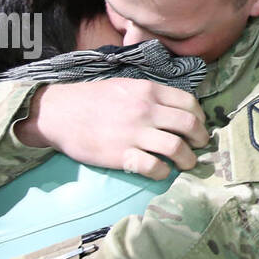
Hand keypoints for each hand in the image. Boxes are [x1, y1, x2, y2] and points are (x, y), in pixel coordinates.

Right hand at [16, 79, 209, 180]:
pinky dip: (164, 173)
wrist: (58, 113)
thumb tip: (178, 111)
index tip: (197, 127)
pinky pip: (155, 168)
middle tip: (199, 147)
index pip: (189, 104)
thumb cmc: (92, 99)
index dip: (200, 118)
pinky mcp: (121, 155)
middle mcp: (145, 110)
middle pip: (189, 126)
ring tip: (186, 163)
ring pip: (177, 148)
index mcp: (148, 90)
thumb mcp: (126, 86)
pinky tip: (162, 172)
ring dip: (188, 159)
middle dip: (201, 139)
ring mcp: (134, 133)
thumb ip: (152, 96)